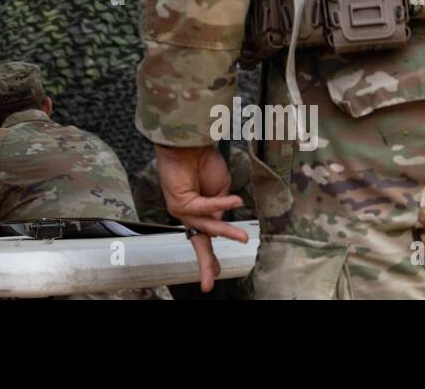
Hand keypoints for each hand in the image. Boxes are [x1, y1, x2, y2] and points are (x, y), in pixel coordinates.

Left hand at [156, 144, 249, 292]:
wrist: (190, 143)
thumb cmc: (203, 162)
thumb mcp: (219, 191)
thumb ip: (219, 210)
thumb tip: (221, 227)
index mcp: (199, 213)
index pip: (204, 239)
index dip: (208, 259)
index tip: (213, 278)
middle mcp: (188, 214)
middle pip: (199, 242)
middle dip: (206, 262)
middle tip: (210, 281)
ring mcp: (182, 209)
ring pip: (206, 226)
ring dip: (226, 231)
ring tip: (245, 238)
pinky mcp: (180, 201)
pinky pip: (204, 207)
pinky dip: (220, 203)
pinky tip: (236, 201)